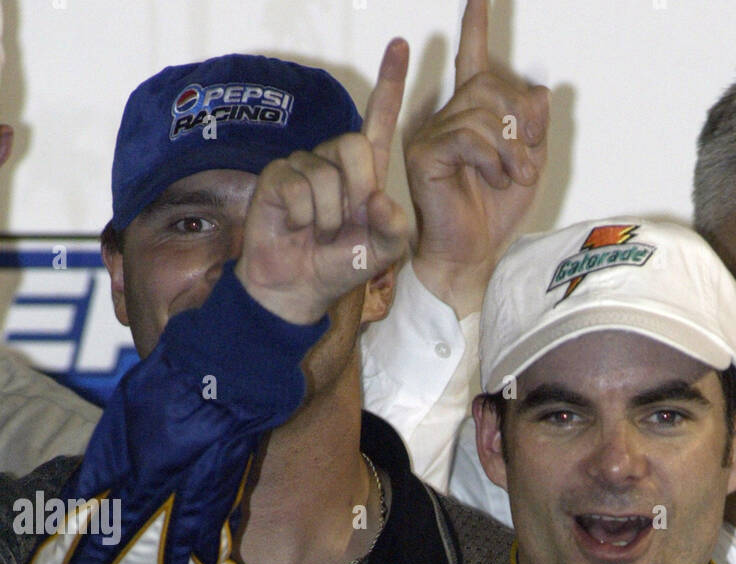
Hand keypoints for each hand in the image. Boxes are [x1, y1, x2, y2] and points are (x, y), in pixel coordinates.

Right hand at [237, 39, 410, 324]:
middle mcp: (333, 161)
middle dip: (357, 190)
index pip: (379, 121)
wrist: (297, 289)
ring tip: (319, 233)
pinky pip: (299, 188)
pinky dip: (304, 217)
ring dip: (328, 215)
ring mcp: (303, 165)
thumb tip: (380, 200)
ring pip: (326, 174)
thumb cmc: (338, 267)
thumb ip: (395, 230)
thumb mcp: (380, 254)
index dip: (389, 84)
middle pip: (353, 145)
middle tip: (346, 224)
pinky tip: (297, 227)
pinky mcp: (277, 177)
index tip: (400, 46)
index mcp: (364, 173)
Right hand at [407, 0, 548, 315]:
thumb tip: (537, 92)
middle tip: (526, 163)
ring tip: (512, 178)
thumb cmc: (495, 215)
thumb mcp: (528, 164)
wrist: (473, 257)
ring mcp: (432, 133)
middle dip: (518, 122)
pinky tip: (493, 180)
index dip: (475, 24)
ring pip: (482, 113)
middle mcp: (446, 118)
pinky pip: (469, 137)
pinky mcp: (425, 154)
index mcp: (470, 117)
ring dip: (510, 148)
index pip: (472, 60)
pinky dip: (492, 158)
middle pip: (489, 85)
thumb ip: (533, 126)